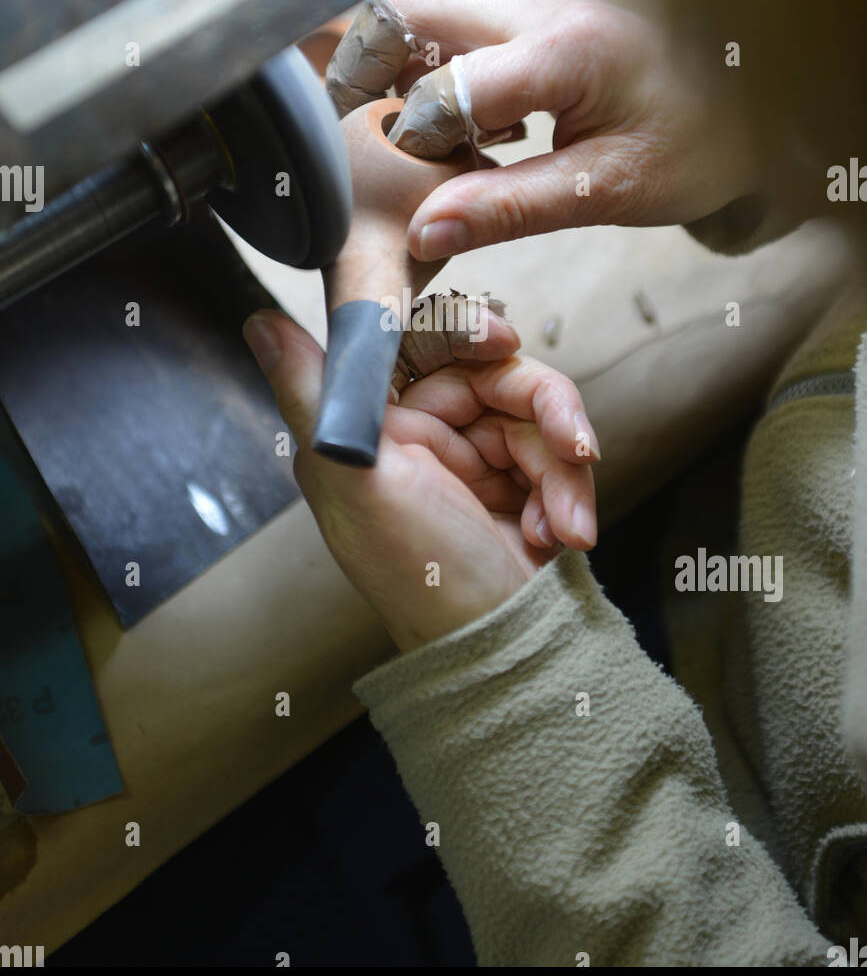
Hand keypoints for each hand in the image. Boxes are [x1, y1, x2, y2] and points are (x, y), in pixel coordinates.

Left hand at [243, 309, 598, 652]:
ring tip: (562, 523)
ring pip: (537, 413)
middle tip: (570, 445)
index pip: (420, 341)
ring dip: (560, 467)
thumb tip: (259, 323)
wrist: (496, 653)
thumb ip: (316, 395)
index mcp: (373, 424)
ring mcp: (473, 456)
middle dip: (542, 412)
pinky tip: (559, 534)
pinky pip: (558, 453)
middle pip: (495, 372)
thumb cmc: (418, 575)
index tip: (502, 339)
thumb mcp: (357, 480)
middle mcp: (421, 434)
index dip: (464, 330)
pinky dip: (567, 493)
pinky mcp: (519, 480)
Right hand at [326, 0, 762, 259]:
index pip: (446, 82)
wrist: (756, 105)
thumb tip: (424, 233)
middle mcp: (537, 9)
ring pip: (423, 11)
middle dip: (364, 65)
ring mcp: (531, 7)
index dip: (411, 136)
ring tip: (395, 131)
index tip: (405, 183)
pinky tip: (444, 125)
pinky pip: (452, 31)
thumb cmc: (696, 146)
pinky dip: (424, 70)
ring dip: (392, 66)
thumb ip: (512, 209)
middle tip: (354, 132)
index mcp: (563, 50)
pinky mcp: (530, 21)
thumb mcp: (608, 191)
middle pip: (410, 8)